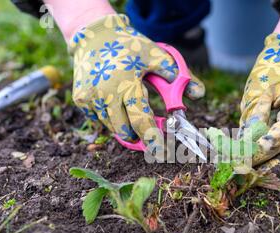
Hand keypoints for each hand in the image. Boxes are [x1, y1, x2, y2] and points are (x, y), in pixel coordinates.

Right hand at [71, 14, 204, 147]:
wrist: (93, 35)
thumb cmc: (129, 46)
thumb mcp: (156, 55)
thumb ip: (179, 76)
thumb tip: (199, 94)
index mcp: (126, 83)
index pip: (141, 120)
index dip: (152, 138)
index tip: (160, 150)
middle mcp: (105, 93)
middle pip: (124, 130)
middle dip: (138, 136)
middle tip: (150, 134)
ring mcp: (90, 98)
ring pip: (111, 127)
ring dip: (125, 126)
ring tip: (132, 111)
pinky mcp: (81, 100)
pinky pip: (99, 119)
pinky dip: (111, 118)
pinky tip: (116, 103)